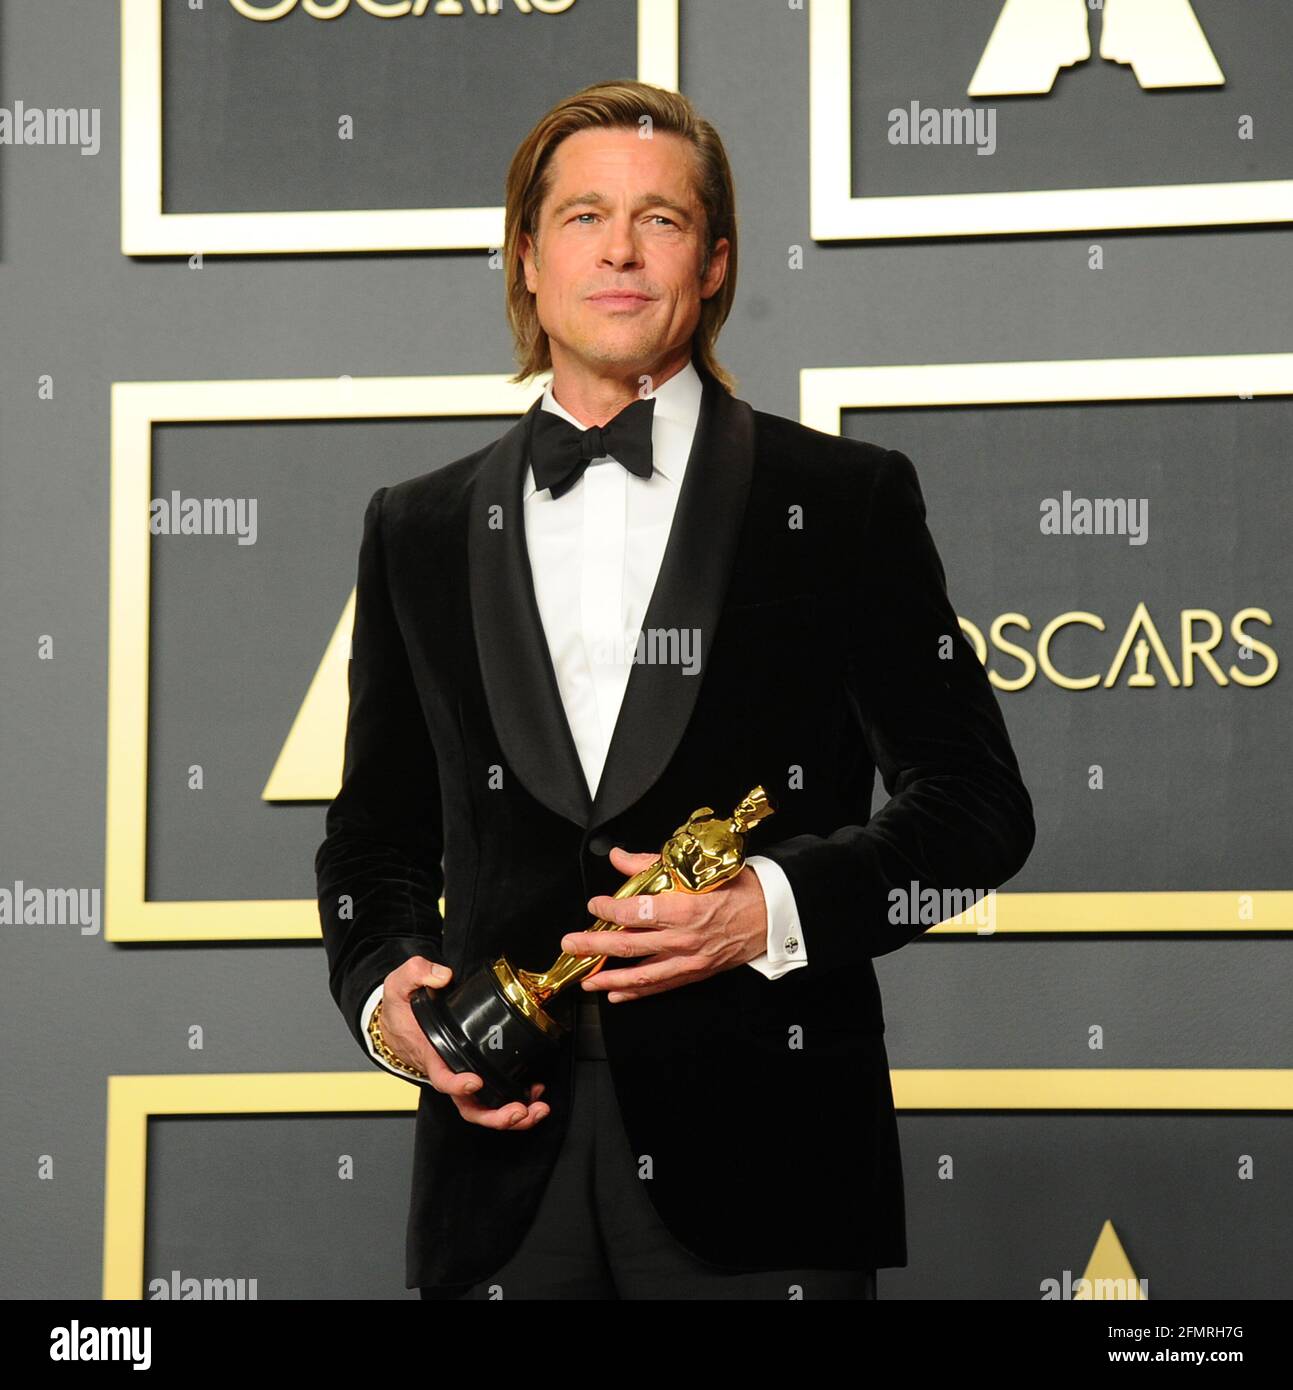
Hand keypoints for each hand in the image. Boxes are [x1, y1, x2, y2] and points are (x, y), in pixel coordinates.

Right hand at [379, 956, 549, 1130]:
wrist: (397, 1023)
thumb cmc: (401, 1009)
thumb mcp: (400, 983)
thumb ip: (418, 972)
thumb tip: (443, 976)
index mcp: (432, 1055)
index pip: (442, 1078)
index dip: (458, 1085)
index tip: (475, 1081)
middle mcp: (448, 1072)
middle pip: (469, 1107)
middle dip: (496, 1116)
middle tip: (521, 1111)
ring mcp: (462, 1077)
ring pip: (484, 1108)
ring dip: (512, 1115)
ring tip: (538, 1109)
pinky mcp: (473, 1073)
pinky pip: (493, 1096)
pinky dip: (515, 1100)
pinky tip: (534, 1093)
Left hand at [561, 847, 766, 1002]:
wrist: (773, 915)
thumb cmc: (739, 887)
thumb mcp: (698, 867)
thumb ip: (653, 864)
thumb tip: (620, 858)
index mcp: (687, 908)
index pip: (638, 912)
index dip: (610, 910)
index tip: (594, 905)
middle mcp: (686, 938)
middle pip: (631, 946)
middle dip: (595, 946)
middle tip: (571, 944)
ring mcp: (690, 960)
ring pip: (642, 974)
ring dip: (610, 978)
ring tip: (586, 979)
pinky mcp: (696, 972)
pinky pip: (661, 986)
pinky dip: (636, 992)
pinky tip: (616, 994)